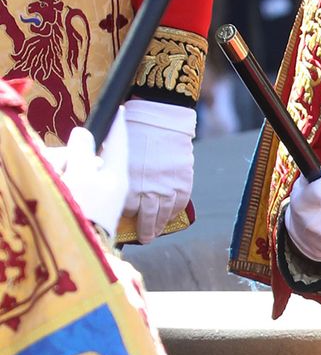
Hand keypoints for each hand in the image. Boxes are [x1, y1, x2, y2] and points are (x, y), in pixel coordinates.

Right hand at [53, 106, 128, 237]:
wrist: (76, 256)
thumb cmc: (82, 212)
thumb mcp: (81, 174)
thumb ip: (81, 150)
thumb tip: (82, 133)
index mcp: (116, 174)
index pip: (118, 142)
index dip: (116, 124)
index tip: (119, 108)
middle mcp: (107, 183)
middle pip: (85, 154)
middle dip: (67, 154)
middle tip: (57, 166)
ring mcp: (94, 196)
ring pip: (70, 168)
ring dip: (57, 169)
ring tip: (52, 186)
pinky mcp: (80, 207)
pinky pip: (66, 183)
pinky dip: (56, 182)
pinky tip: (49, 191)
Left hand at [123, 98, 195, 242]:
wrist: (160, 116)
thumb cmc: (131, 130)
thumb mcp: (111, 152)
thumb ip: (109, 173)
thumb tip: (103, 183)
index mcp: (125, 183)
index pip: (123, 209)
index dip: (122, 214)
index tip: (121, 219)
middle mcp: (146, 190)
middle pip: (145, 218)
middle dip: (144, 231)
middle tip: (143, 238)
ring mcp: (166, 188)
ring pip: (162, 215)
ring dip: (159, 226)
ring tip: (155, 232)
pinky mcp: (182, 183)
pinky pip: (178, 204)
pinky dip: (174, 212)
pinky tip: (169, 216)